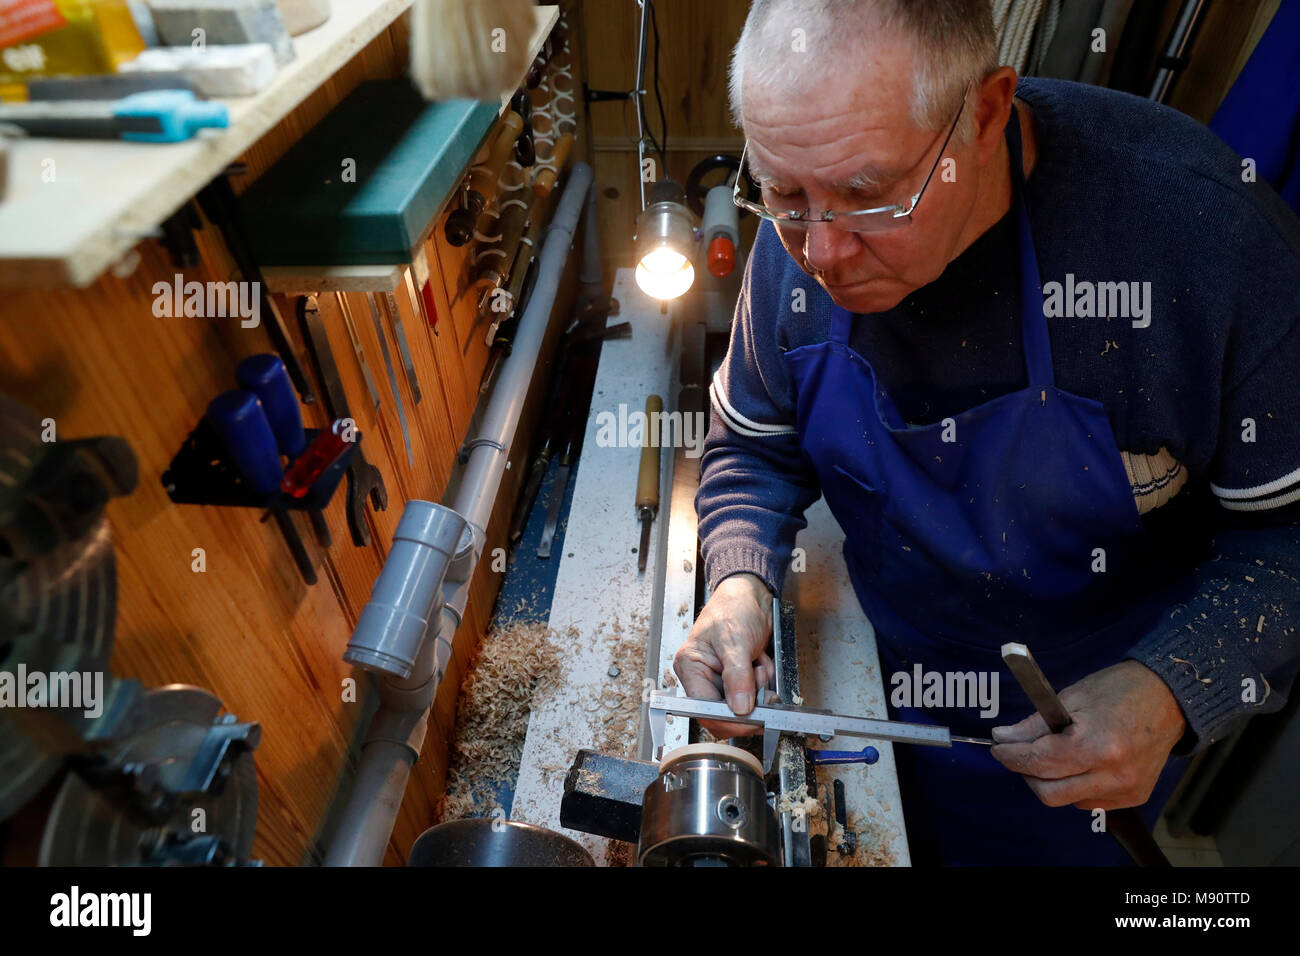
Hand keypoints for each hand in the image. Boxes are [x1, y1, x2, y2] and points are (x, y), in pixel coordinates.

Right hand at [672, 573, 774, 737]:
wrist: (751, 594)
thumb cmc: (733, 607)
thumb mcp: (735, 640)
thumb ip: (737, 675)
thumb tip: (739, 707)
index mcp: (690, 667)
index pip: (704, 710)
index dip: (729, 719)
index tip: (752, 718)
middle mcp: (702, 678)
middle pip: (725, 712)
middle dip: (748, 698)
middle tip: (759, 678)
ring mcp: (721, 680)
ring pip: (743, 706)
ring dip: (758, 688)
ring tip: (758, 662)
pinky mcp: (737, 680)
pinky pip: (754, 697)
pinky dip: (763, 684)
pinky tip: (760, 663)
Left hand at [990, 661, 1186, 810]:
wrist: (1169, 699)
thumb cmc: (1119, 690)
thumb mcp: (1071, 697)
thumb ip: (1036, 724)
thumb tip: (1004, 738)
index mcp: (1097, 745)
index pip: (1039, 762)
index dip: (1011, 756)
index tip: (998, 747)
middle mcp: (1113, 775)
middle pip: (1050, 793)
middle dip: (1027, 774)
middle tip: (1020, 754)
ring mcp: (1126, 790)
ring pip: (1068, 801)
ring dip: (1050, 781)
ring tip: (1052, 755)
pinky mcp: (1134, 797)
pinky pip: (1090, 801)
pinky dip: (1074, 786)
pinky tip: (1079, 763)